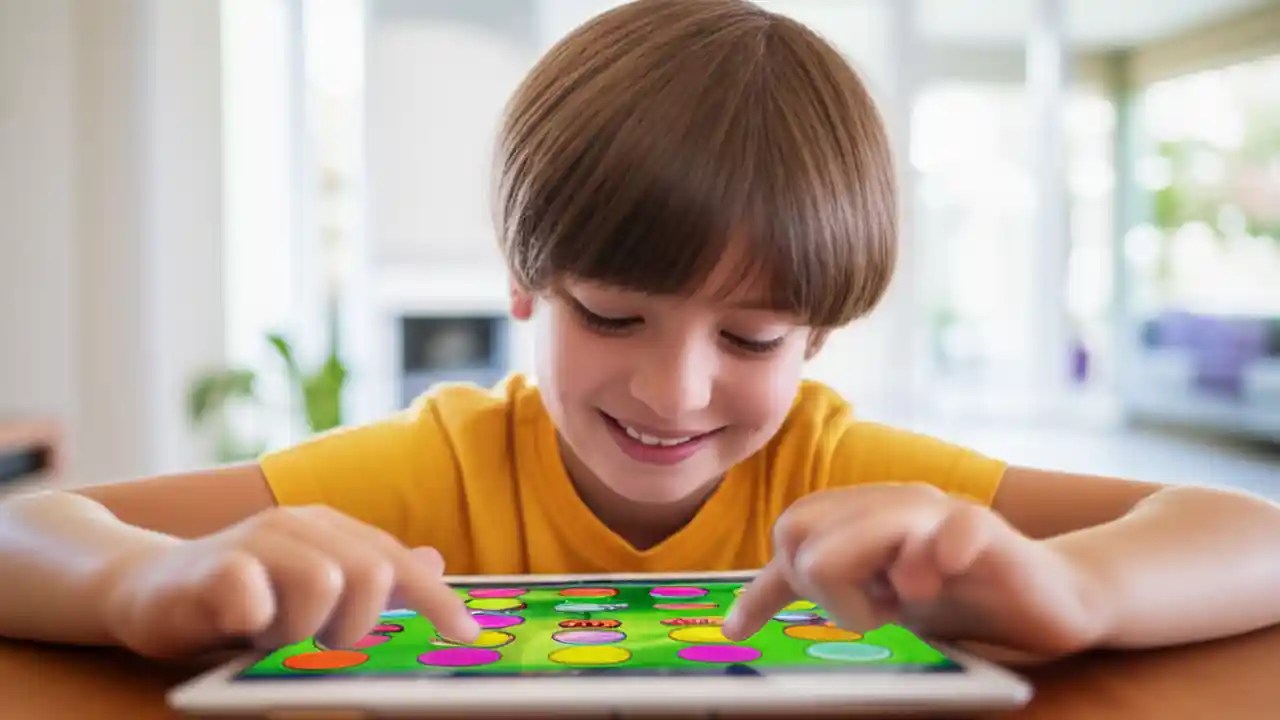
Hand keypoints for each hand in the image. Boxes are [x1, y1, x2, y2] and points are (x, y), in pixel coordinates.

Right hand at [99, 505, 479, 657]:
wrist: (142, 586)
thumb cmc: (237, 596)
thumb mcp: (310, 585)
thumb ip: (367, 574)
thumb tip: (434, 559)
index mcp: (329, 530)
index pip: (400, 561)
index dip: (438, 600)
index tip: (466, 635)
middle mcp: (297, 526)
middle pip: (372, 571)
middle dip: (358, 622)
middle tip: (320, 643)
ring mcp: (254, 541)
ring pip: (323, 583)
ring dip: (304, 629)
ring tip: (271, 635)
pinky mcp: (211, 567)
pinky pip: (253, 594)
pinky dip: (258, 619)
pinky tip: (243, 626)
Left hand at [722, 484, 1109, 658]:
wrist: (1056, 593)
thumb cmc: (961, 596)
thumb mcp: (881, 597)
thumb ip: (826, 590)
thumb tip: (740, 618)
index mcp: (865, 513)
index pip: (791, 531)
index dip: (763, 588)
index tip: (737, 632)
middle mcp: (895, 502)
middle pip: (804, 529)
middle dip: (821, 587)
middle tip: (871, 616)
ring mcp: (939, 514)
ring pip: (863, 531)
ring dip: (867, 588)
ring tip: (904, 606)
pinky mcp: (985, 534)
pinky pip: (948, 534)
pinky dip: (933, 559)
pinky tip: (934, 584)